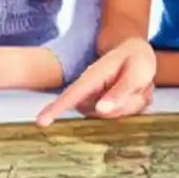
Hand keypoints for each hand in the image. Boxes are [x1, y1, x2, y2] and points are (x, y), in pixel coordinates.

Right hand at [37, 38, 154, 126]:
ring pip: (114, 117)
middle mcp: (89, 93)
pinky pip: (120, 119)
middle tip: (138, 88)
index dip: (55, 109)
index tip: (40, 122)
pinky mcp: (102, 111)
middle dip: (127, 106)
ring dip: (131, 106)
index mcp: (92, 78)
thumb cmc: (135, 60)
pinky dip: (133, 108)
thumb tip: (100, 110)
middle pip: (103, 115)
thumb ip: (119, 92)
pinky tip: (135, 94)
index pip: (70, 96)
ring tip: (136, 88)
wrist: (136, 55)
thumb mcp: (135, 73)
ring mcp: (94, 103)